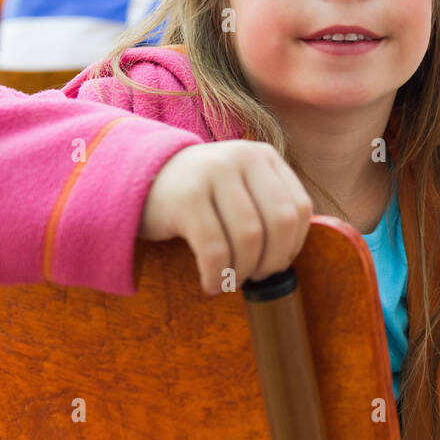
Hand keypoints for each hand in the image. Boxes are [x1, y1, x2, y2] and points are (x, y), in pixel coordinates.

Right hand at [140, 141, 315, 294]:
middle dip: (272, 261)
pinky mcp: (186, 197)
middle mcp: (242, 157)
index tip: (277, 262)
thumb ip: (267, 206)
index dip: (294, 244)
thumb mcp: (239, 187)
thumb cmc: (198, 196)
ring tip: (230, 281)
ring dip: (243, 270)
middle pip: (280, 222)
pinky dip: (217, 274)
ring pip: (250, 237)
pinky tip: (210, 284)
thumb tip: (290, 257)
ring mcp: (213, 172)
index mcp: (263, 156)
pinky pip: (215, 249)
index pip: (299, 206)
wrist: (140, 179)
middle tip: (255, 278)